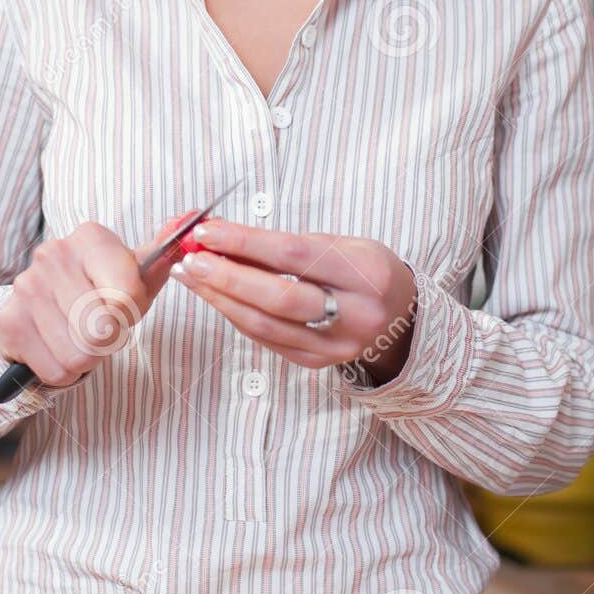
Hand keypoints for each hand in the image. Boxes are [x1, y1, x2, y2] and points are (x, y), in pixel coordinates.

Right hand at [0, 218, 179, 388]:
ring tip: (76, 335)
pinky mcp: (10, 321)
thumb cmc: (98, 291)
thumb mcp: (135, 274)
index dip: (130, 312)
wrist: (39, 308)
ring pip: (79, 355)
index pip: (127, 295)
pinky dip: (61, 370)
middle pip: (102, 330)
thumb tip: (189, 223)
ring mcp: (27, 287)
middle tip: (96, 326)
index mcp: (91, 238)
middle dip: (106, 340)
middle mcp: (54, 254)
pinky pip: (55, 370)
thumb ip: (163, 256)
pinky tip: (56, 345)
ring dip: (84, 357)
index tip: (121, 305)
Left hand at [167, 218, 418, 376]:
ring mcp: (337, 345)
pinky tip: (216, 297)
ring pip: (266, 325)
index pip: (294, 255)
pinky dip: (237, 315)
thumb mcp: (341, 245)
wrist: (401, 318)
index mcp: (366, 273)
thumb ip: (287, 246)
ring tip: (192, 276)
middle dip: (227, 277)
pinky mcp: (318, 362)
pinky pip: (267, 339)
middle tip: (192, 258)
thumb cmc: (365, 270)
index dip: (246, 243)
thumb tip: (224, 238)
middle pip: (278, 297)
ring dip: (221, 299)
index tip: (208, 231)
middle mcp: (356, 314)